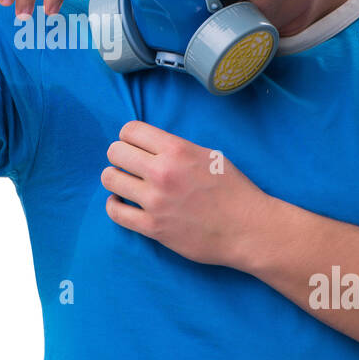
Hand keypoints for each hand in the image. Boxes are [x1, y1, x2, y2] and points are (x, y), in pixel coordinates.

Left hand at [101, 120, 275, 269]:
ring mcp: (155, 201)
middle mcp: (162, 172)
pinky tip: (122, 202)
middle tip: (128, 165)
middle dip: (119, 156)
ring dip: (115, 179)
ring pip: (110, 179)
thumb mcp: (208, 155)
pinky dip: (114, 205)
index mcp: (177, 150)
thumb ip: (177, 149)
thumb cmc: (233, 190)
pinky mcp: (153, 228)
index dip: (128, 136)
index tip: (134, 146)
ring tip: (124, 183)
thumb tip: (149, 146)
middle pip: (115, 152)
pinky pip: (115, 212)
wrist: (248, 229)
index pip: (130, 130)